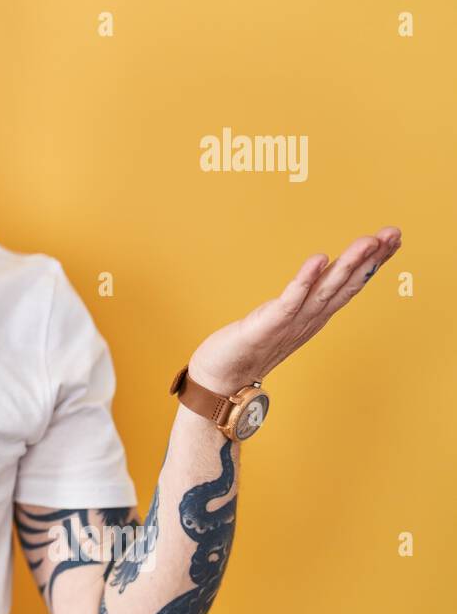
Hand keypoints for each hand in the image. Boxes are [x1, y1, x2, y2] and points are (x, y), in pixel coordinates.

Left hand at [188, 226, 402, 394]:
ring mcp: (290, 323)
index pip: (348, 284)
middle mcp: (307, 319)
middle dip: (371, 258)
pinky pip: (290, 300)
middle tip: (393, 233)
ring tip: (369, 241)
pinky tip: (319, 259)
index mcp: (313, 316)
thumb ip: (300, 301)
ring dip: (349, 264)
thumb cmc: (248, 349)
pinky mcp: (268, 325)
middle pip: (345, 284)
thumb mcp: (282, 320)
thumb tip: (315, 281)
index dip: (372, 262)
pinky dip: (305, 279)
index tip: (392, 238)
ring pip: (326, 289)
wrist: (221, 380)